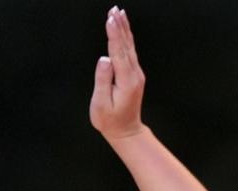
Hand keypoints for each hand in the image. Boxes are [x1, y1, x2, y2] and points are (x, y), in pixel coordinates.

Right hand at [89, 6, 146, 140]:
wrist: (126, 131)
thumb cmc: (110, 120)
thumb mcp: (101, 104)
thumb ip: (103, 81)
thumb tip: (104, 59)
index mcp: (126, 81)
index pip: (118, 52)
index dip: (113, 34)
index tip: (110, 19)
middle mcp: (134, 75)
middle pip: (126, 46)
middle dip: (119, 26)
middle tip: (114, 9)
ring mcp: (136, 74)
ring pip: (129, 47)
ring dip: (124, 28)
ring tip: (118, 12)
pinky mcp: (134, 74)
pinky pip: (130, 52)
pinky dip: (126, 38)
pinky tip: (123, 29)